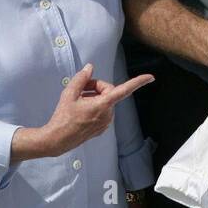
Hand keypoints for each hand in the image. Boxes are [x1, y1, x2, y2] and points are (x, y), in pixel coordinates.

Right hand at [39, 64, 154, 156]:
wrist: (57, 140)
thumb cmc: (63, 117)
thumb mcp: (69, 94)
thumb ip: (81, 78)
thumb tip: (90, 68)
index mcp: (102, 105)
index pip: (124, 90)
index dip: (138, 82)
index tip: (151, 77)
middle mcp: (108, 115)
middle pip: (108, 91)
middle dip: (96, 87)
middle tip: (81, 89)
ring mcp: (106, 123)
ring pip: (105, 101)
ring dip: (94, 97)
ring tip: (78, 101)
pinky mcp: (101, 128)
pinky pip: (102, 111)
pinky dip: (94, 106)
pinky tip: (80, 111)